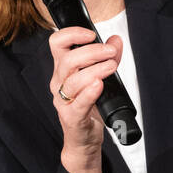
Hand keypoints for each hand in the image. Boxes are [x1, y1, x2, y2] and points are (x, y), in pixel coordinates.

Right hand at [49, 27, 121, 172]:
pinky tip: (99, 85)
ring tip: (112, 67)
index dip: (71, 34)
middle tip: (111, 52)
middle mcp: (58, 83)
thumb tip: (116, 40)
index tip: (91, 33)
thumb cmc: (89, 107)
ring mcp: (63, 101)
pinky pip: (78, 103)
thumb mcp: (99, 79)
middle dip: (91, 52)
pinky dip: (89, 93)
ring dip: (94, 70)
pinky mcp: (71, 117)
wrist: (84, 139)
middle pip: (67, 60)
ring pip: (73, 80)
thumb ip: (108, 58)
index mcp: (62, 70)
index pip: (56, 44)